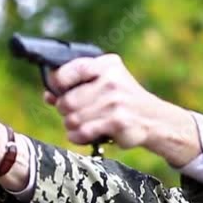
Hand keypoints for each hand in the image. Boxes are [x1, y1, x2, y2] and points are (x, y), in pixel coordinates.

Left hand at [46, 54, 196, 161]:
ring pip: (72, 119)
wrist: (154, 119)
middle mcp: (110, 81)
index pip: (67, 71)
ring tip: (84, 125)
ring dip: (72, 126)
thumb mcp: (104, 84)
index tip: (60, 92)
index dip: (57, 84)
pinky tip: (85, 135)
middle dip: (66, 111)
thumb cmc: (123, 101)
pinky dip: (78, 137)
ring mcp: (114, 102)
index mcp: (106, 65)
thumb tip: (48, 95)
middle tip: (76, 114)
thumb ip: (76, 86)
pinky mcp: (116, 122)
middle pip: (66, 101)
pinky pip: (82, 132)